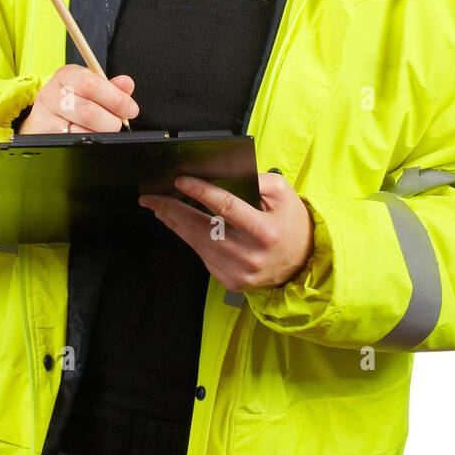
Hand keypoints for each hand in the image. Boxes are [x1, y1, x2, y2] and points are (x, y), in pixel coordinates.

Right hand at [18, 66, 137, 133]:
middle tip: (118, 123)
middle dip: (111, 121)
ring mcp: (44, 115)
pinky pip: (73, 142)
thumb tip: (127, 84)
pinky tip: (88, 135)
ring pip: (82, 131)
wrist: (44, 119)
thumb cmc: (72, 102)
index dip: (115, 98)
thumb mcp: (90, 89)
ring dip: (100, 133)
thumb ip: (111, 87)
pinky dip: (88, 142)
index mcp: (66, 75)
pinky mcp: (43, 134)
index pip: (90, 84)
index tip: (130, 109)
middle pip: (88, 111)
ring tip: (102, 129)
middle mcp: (51, 93)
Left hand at [137, 172, 314, 292]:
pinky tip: (179, 225)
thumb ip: (256, 179)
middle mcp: (249, 255)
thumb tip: (221, 173)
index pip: (226, 207)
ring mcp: (238, 272)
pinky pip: (203, 256)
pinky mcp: (230, 281)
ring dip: (175, 224)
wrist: (302, 262)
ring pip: (197, 243)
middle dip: (173, 209)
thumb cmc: (291, 224)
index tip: (180, 181)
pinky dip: (190, 238)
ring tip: (160, 208)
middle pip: (202, 228)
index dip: (201, 192)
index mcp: (264, 231)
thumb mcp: (283, 194)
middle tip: (152, 197)